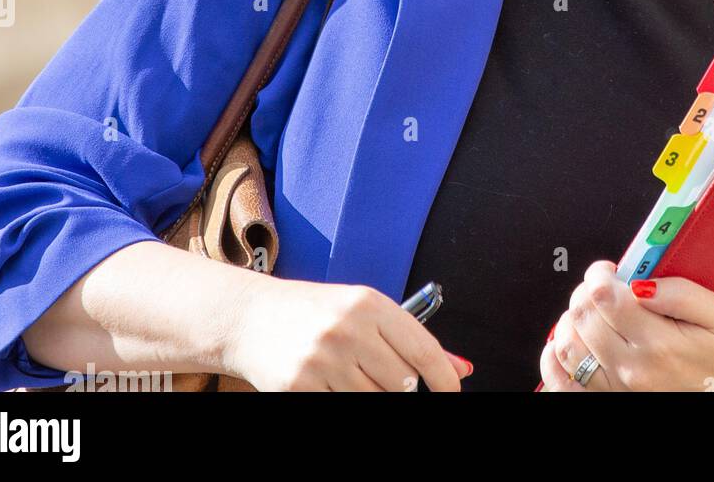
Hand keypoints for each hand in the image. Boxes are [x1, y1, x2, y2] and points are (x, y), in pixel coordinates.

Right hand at [226, 274, 473, 390]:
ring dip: (372, 397)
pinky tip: (335, 387)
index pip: (424, 352)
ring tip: (357, 379)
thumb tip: (462, 369)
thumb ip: (412, 341)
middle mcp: (347, 329)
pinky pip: (340, 408)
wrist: (251, 317)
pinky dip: (344, 401)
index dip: (445, 381)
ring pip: (372, 401)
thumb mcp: (364, 313)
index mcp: (369, 304)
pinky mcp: (298, 386)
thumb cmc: (316, 313)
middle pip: (401, 384)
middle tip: (390, 383)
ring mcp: (321, 360)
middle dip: (403, 391)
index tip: (451, 394)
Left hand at [539, 260, 713, 391]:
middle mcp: (632, 368)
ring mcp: (616, 388)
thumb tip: (640, 284)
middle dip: (586, 291)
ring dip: (571, 318)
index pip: (604, 296)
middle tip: (603, 287)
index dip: (599, 274)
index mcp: (659, 342)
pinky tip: (563, 341)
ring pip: (568, 344)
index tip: (609, 270)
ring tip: (590, 310)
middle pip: (583, 316)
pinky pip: (562, 383)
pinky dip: (552, 359)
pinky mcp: (607, 399)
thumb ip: (680, 292)